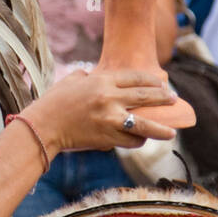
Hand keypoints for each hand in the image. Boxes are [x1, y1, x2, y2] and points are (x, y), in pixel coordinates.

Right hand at [26, 68, 176, 154]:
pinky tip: (143, 140)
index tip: (162, 84)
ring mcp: (109, 119)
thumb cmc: (53, 102)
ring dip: (160, 129)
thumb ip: (87, 76)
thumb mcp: (71, 81)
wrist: (43, 127)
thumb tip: (95, 76)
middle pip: (145, 96)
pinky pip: (130, 140)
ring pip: (143, 124)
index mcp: (102, 80)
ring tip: (171, 132)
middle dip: (163, 98)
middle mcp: (109, 98)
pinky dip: (138, 140)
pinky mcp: (106, 138)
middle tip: (174, 100)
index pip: (136, 78)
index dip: (153, 81)